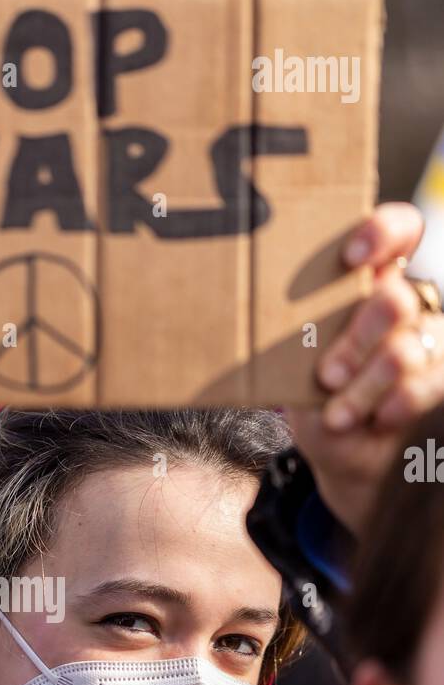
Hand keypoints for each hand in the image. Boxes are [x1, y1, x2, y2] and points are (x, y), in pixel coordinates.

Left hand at [285, 203, 443, 535]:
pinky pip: (431, 383)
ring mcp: (430, 340)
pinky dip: (398, 404)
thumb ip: (295, 339)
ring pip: (406, 349)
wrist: (346, 452)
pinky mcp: (442, 377)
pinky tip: (378, 419)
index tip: (351, 259)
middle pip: (395, 299)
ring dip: (366, 387)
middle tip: (328, 376)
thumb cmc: (316, 398)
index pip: (400, 231)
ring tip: (338, 415)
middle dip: (356, 341)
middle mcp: (408, 303)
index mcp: (371, 282)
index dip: (382, 232)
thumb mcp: (295, 368)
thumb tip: (258, 322)